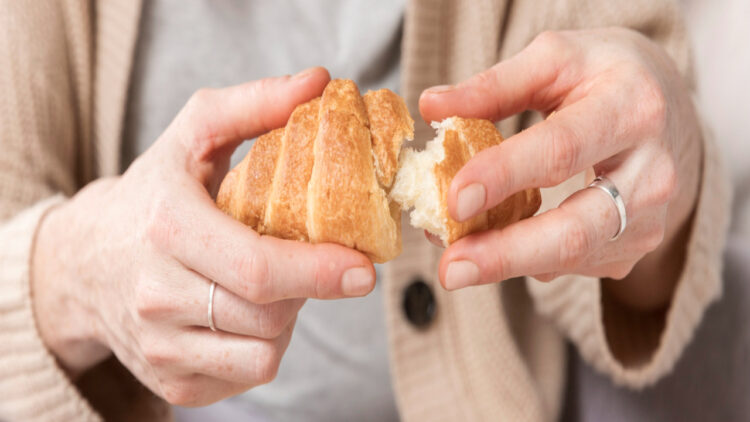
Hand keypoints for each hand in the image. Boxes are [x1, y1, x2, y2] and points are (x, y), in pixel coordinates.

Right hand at [31, 67, 376, 405]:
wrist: (81, 263)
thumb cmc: (151, 194)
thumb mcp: (192, 134)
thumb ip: (253, 104)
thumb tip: (317, 83)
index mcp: (168, 229)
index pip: (259, 270)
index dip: (320, 272)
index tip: (362, 269)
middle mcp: (156, 295)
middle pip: (269, 316)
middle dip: (305, 292)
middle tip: (306, 264)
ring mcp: (159, 345)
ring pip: (262, 356)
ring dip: (284, 323)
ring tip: (269, 289)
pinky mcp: (169, 379)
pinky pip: (244, 378)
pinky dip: (259, 349)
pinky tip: (244, 316)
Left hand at [419, 28, 701, 309]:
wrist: (664, 106)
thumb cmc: (602, 77)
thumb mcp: (555, 59)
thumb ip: (494, 85)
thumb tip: (430, 106)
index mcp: (631, 109)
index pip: (561, 149)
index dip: (505, 175)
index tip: (454, 199)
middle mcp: (652, 171)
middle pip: (576, 229)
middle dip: (507, 254)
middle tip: (450, 269)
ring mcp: (649, 217)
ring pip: (573, 257)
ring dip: (507, 264)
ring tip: (455, 260)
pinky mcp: (634, 246)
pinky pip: (574, 264)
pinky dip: (526, 261)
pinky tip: (492, 247)